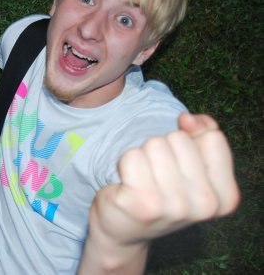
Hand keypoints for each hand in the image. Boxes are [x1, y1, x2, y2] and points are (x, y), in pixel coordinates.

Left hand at [80, 113, 240, 272]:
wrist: (124, 230)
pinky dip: (125, 163)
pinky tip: (127, 183)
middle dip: (162, 150)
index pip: (212, 138)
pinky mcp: (144, 203)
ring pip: (154, 144)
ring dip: (143, 156)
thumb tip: (188, 119)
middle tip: (156, 177)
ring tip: (141, 180)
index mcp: (225, 196)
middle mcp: (205, 204)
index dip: (189, 140)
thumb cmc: (159, 192)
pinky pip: (132, 156)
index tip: (178, 164)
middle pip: (178, 139)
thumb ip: (201, 135)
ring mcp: (175, 206)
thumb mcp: (191, 166)